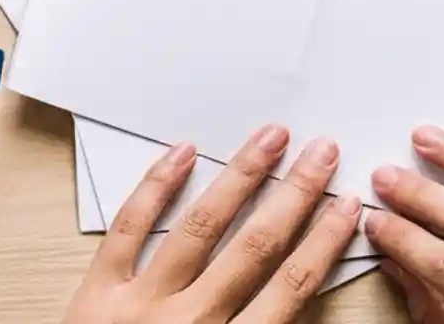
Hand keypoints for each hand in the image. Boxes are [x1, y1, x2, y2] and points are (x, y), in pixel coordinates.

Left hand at [62, 125, 359, 323]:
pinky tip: (184, 152)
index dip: (324, 242)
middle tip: (322, 154)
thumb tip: (295, 300)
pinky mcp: (95, 293)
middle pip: (256, 248)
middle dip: (295, 195)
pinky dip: (157, 186)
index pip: (290, 289)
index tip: (347, 206)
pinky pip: (130, 227)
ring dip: (241, 177)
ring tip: (270, 138)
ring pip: (200, 227)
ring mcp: (140, 304)